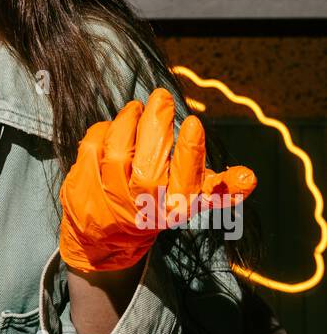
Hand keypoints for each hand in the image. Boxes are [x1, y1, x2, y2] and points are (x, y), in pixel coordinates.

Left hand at [59, 88, 255, 272]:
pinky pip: (93, 145)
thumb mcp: (191, 201)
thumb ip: (222, 188)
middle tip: (162, 97)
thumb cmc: (157, 205)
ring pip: (118, 148)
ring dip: (129, 120)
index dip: (191, 151)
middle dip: (157, 123)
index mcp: (175, 207)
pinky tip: (113, 127)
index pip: (186, 179)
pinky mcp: (82, 186)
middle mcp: (143, 205)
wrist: (107, 237)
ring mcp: (109, 197)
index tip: (193, 122)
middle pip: (149, 162)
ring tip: (137, 108)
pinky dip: (104, 129)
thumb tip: (250, 177)